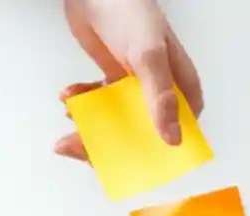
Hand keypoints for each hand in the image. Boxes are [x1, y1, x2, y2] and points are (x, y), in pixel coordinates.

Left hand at [56, 0, 202, 161]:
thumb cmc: (132, 13)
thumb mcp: (149, 58)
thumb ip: (160, 99)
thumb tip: (173, 140)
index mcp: (181, 88)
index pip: (179, 131)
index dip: (158, 153)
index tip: (132, 167)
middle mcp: (161, 90)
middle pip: (143, 131)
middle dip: (113, 145)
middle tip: (83, 150)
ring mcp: (135, 85)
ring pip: (119, 120)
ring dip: (92, 127)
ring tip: (68, 127)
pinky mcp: (113, 77)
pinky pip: (100, 101)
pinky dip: (83, 103)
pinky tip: (69, 95)